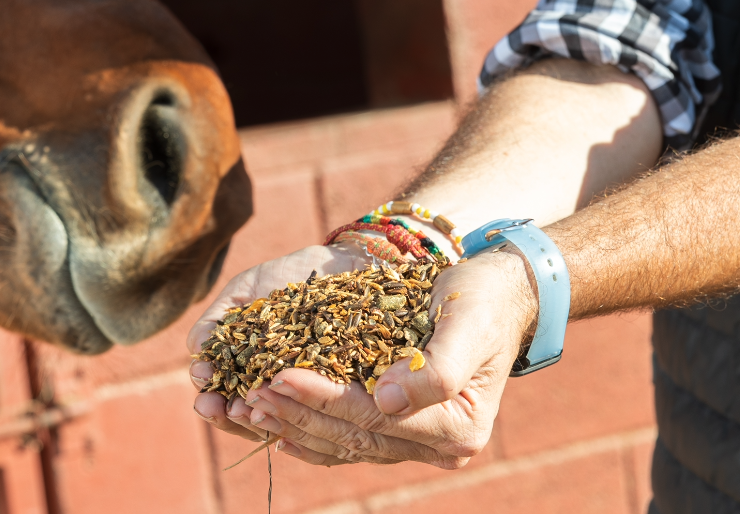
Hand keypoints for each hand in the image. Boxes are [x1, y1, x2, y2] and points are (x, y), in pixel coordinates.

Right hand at [187, 244, 368, 442]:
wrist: (334, 262)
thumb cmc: (282, 277)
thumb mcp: (242, 293)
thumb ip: (215, 321)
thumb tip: (195, 353)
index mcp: (246, 370)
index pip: (222, 398)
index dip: (210, 401)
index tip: (204, 391)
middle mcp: (273, 385)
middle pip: (245, 415)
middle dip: (226, 415)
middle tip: (217, 407)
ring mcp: (303, 387)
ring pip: (277, 417)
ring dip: (257, 418)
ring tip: (246, 407)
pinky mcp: (334, 383)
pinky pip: (315, 402)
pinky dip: (297, 404)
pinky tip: (282, 398)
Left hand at [190, 247, 536, 467]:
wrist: (497, 296)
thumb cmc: (481, 300)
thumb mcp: (468, 323)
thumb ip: (438, 368)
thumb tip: (389, 401)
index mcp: (456, 428)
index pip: (373, 418)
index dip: (322, 398)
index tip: (278, 375)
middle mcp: (437, 447)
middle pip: (351, 435)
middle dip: (295, 414)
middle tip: (245, 393)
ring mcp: (415, 443)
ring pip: (341, 443)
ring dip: (291, 425)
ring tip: (245, 405)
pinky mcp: (397, 430)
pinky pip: (345, 440)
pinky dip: (307, 432)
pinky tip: (273, 424)